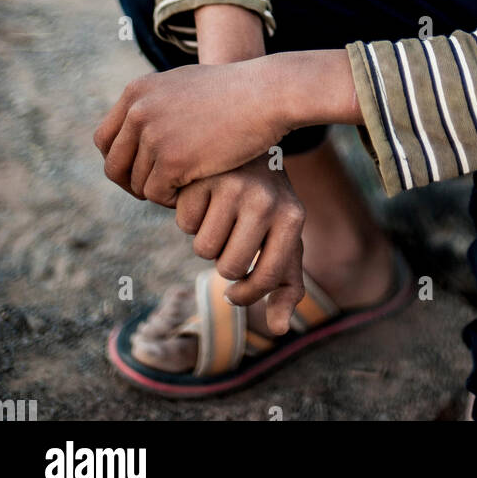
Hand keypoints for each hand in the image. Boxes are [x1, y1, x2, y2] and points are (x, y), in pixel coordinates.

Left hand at [93, 58, 285, 206]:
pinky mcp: (172, 160)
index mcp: (137, 92)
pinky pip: (158, 194)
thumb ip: (155, 102)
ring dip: (159, 191)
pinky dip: (173, 199)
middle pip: (115, 165)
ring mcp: (153, 136)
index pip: (104, 139)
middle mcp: (138, 111)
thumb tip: (133, 124)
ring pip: (138, 184)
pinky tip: (194, 190)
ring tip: (184, 187)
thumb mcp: (184, 84)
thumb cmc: (234, 91)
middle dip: (133, 183)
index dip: (120, 161)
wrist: (266, 94)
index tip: (140, 172)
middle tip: (158, 190)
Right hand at [176, 157, 305, 333]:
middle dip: (224, 260)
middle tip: (232, 234)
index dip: (246, 295)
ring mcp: (234, 185)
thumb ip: (286, 284)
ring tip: (220, 213)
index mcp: (293, 217)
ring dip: (206, 239)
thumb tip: (279, 329)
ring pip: (203, 247)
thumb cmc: (268, 205)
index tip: (235, 291)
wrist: (250, 148)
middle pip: (229, 267)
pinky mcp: (203, 175)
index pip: (267, 278)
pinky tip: (204, 197)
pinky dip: (189, 217)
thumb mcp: (285, 239)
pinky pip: (183, 222)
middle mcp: (266, 200)